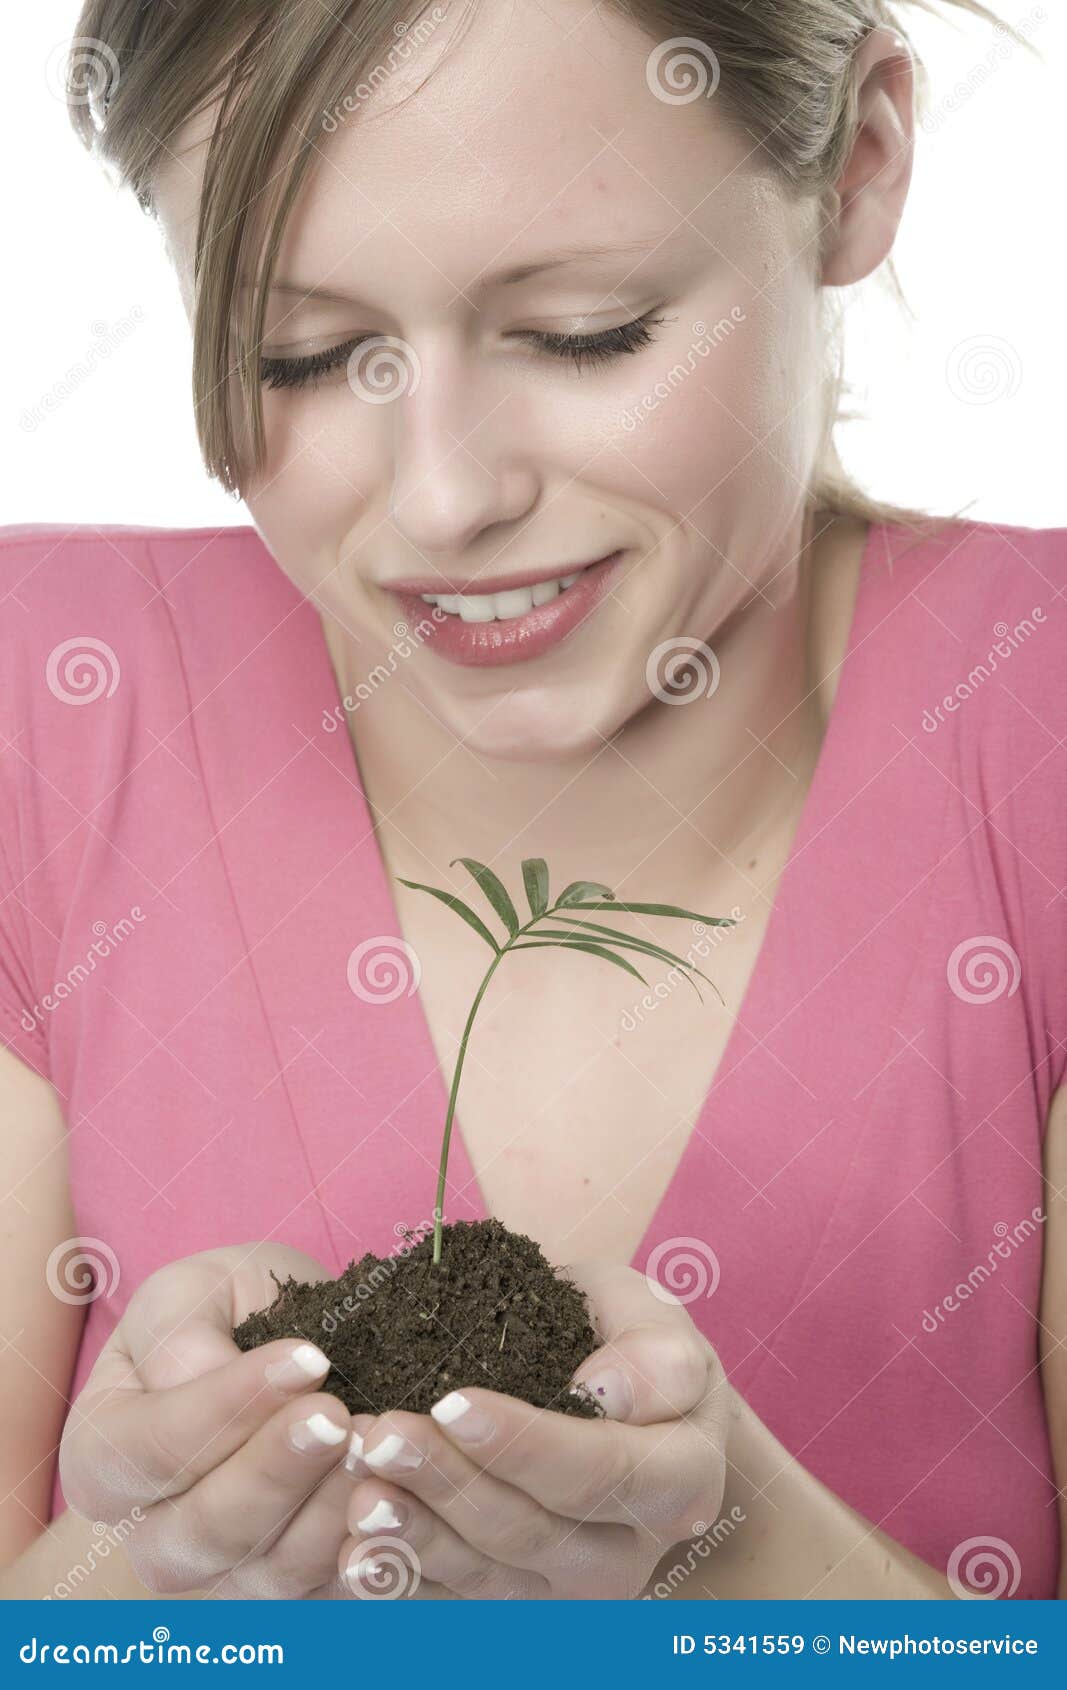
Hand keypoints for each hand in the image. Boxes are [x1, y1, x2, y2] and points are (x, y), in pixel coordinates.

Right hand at [59, 1243, 363, 1597]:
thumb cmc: (227, 1313)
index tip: (307, 1359)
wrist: (290, 1344)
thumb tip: (206, 1376)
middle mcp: (150, 1531)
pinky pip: (326, 1593)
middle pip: (200, 1532)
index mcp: (102, 1454)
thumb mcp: (193, 1290)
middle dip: (274, 1472)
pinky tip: (398, 1494)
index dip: (226, 1408)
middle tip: (336, 1414)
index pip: (150, 1449)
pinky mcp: (287, 1587)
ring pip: (266, 1573)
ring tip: (373, 1445)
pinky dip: (365, 1551)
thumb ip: (180, 1331)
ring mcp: (220, 1572)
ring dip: (326, 1512)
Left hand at [338, 1259, 729, 1598]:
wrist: (629, 1405)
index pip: (597, 1471)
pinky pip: (455, 1605)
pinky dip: (403, 1580)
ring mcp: (571, 1592)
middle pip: (532, 1532)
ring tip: (357, 1488)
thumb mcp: (654, 1319)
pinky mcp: (519, 1604)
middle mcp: (629, 1554)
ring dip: (415, 1534)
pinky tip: (354, 1551)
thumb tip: (605, 1391)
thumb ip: (651, 1352)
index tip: (452, 1402)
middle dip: (448, 1484)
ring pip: (487, 1577)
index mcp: (679, 1481)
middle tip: (380, 1436)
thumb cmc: (632, 1346)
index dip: (522, 1443)